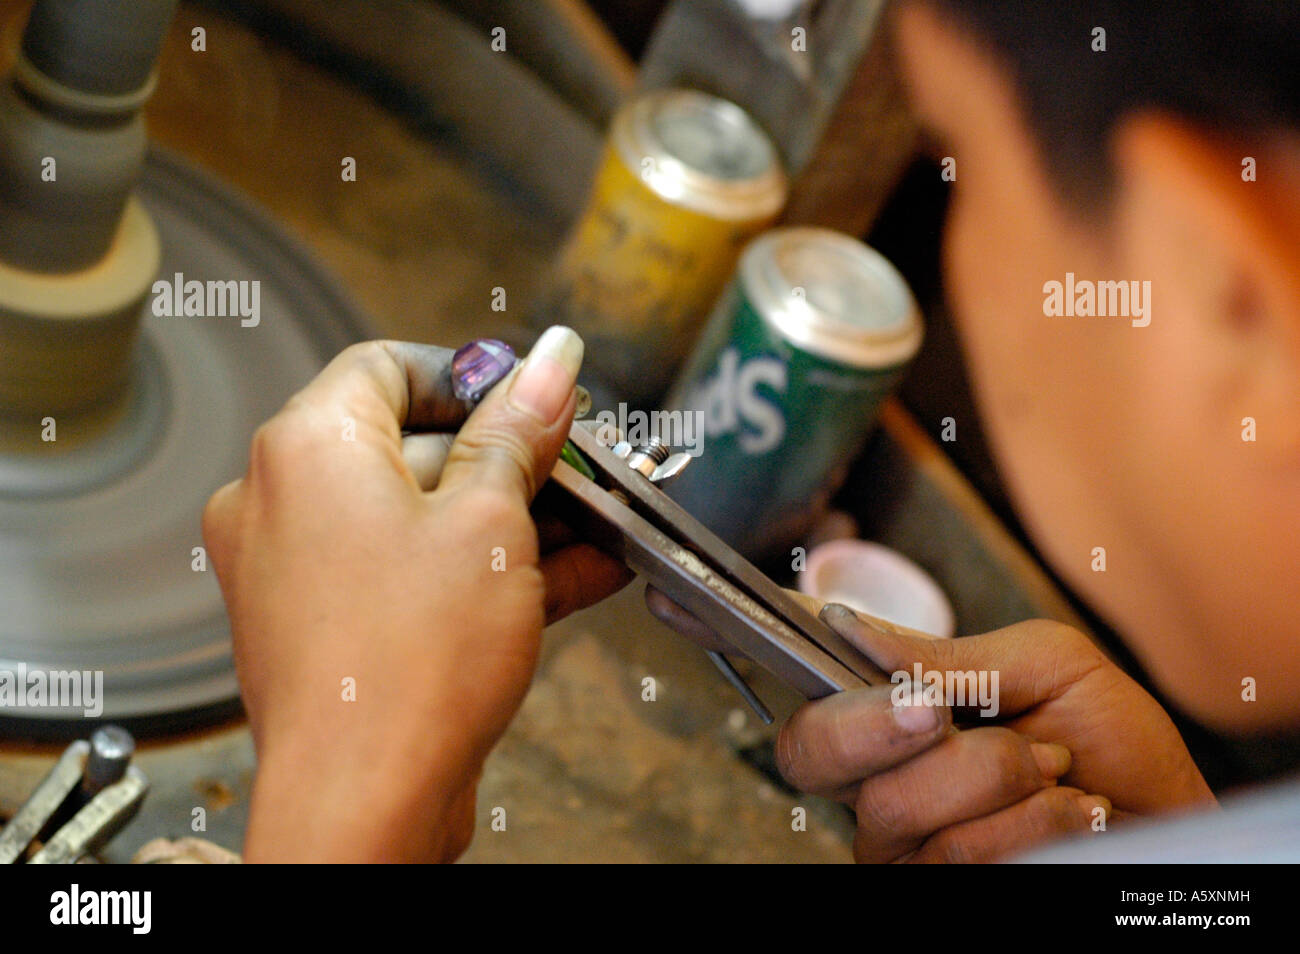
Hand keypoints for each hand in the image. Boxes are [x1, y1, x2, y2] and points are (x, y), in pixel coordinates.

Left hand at [203, 329, 629, 861]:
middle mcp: (286, 501)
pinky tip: (573, 576)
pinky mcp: (330, 627)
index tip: (536, 397)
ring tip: (598, 530)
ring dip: (513, 521)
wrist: (362, 803)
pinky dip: (481, 571)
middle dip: (512, 460)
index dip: (472, 375)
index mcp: (307, 447)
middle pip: (413, 445)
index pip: (387, 366)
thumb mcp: (491, 522)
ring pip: (422, 518)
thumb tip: (550, 358)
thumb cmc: (407, 663)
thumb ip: (520, 431)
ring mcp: (304, 570)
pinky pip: (412, 575)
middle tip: (583, 469)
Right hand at [647, 590, 1214, 861]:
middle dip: (885, 725)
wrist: (1174, 828)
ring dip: (998, 778)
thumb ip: (947, 654)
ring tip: (1059, 774)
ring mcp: (901, 845)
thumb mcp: (1045, 667)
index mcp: (891, 712)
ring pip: (890, 808)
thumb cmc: (1110, 748)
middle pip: (808, 750)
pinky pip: (950, 857)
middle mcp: (877, 780)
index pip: (795, 676)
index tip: (674, 598)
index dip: (731, 635)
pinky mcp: (932, 888)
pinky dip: (1030, 824)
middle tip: (948, 711)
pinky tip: (1074, 817)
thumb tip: (846, 632)